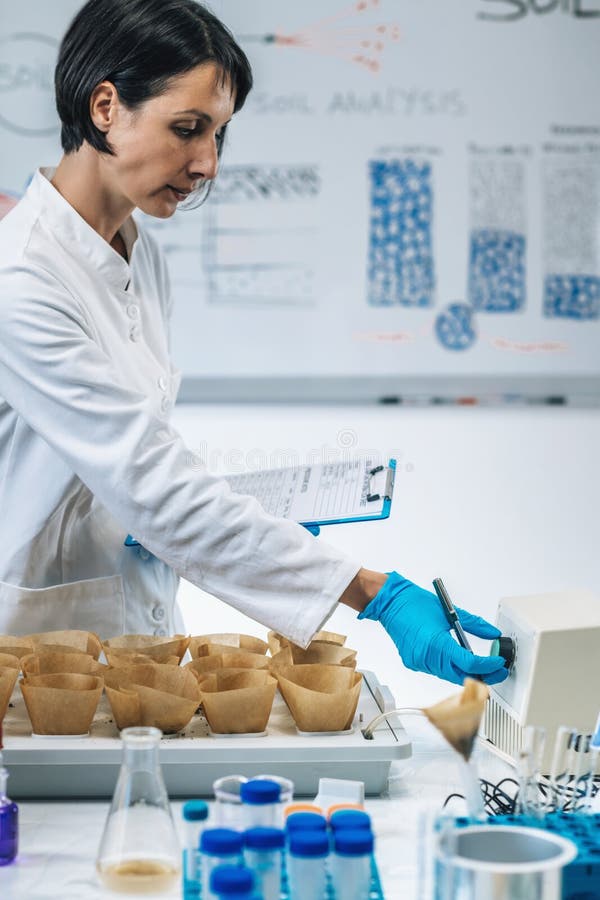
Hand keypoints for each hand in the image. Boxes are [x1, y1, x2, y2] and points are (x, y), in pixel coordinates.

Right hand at [358, 571, 507, 685]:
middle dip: (481, 675)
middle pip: (460, 676)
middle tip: (496, 671)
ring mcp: (418, 662)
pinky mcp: (413, 663)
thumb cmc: (415, 603)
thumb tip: (492, 633)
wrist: (390, 603)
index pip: (469, 663)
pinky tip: (457, 660)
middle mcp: (426, 656)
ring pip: (448, 675)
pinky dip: (449, 667)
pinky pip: (436, 670)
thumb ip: (474, 625)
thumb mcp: (450, 611)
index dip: (487, 666)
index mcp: (436, 642)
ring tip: (480, 666)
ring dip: (465, 672)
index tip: (498, 663)